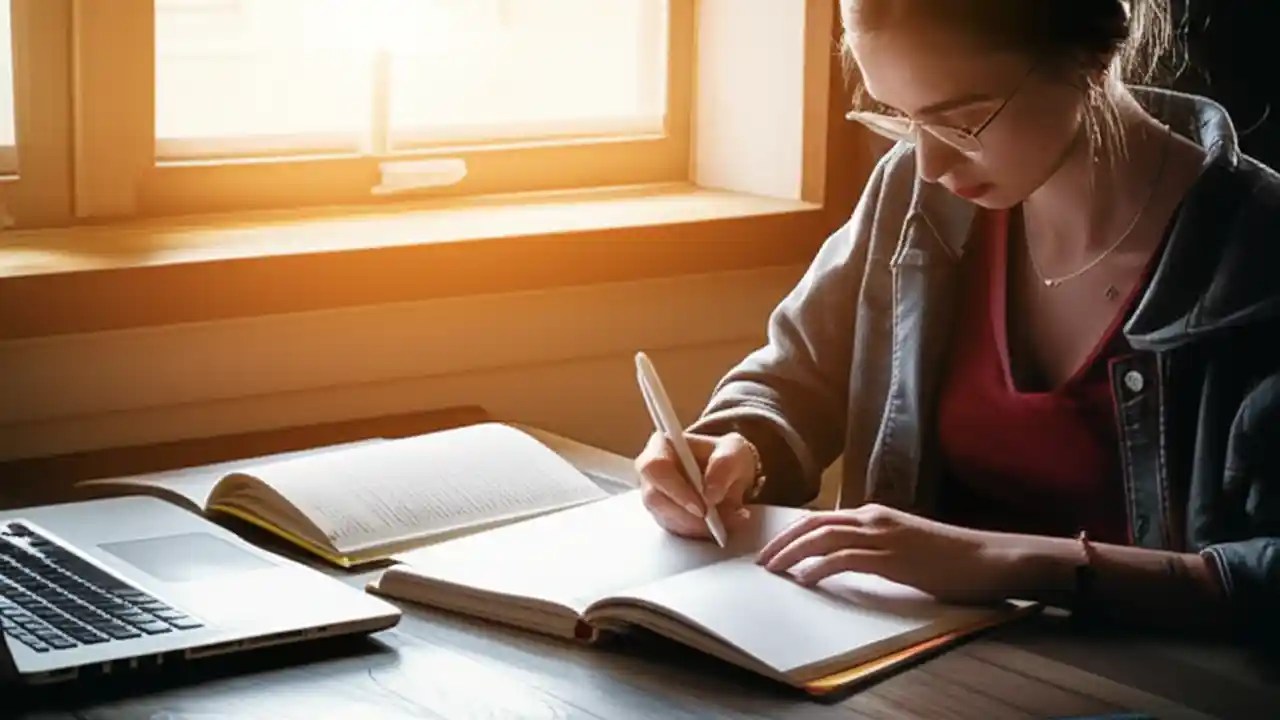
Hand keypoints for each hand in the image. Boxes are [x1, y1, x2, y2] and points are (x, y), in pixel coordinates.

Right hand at [634, 431, 757, 538]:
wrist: (731, 474)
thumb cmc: (726, 456)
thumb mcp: (735, 452)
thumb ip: (724, 467)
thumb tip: (711, 494)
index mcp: (661, 446)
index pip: (655, 467)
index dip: (674, 489)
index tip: (702, 508)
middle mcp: (651, 472)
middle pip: (654, 498)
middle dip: (686, 515)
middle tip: (714, 522)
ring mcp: (655, 496)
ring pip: (664, 518)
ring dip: (695, 526)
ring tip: (723, 522)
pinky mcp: (663, 516)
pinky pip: (674, 530)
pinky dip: (697, 532)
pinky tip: (716, 526)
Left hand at [755, 504, 1022, 603]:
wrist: (987, 558)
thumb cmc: (949, 557)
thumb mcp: (903, 545)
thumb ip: (874, 547)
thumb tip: (845, 559)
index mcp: (875, 514)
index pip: (822, 518)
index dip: (793, 533)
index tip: (773, 549)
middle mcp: (874, 518)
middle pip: (814, 524)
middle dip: (783, 542)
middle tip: (762, 562)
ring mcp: (883, 536)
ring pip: (823, 538)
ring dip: (793, 554)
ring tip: (774, 571)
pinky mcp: (893, 557)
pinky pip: (846, 559)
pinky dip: (820, 568)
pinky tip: (806, 580)